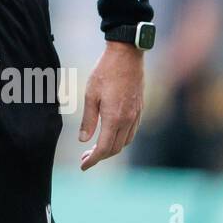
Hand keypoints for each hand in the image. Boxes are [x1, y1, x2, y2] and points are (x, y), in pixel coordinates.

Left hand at [78, 41, 144, 170]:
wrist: (127, 55)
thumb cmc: (105, 72)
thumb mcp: (90, 94)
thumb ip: (88, 119)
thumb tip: (83, 140)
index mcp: (114, 118)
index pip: (104, 148)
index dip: (93, 160)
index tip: (83, 166)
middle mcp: (128, 120)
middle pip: (115, 148)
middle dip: (100, 157)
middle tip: (85, 158)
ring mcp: (136, 115)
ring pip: (125, 142)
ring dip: (111, 149)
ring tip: (95, 149)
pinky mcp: (139, 109)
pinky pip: (131, 132)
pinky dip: (120, 139)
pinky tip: (110, 135)